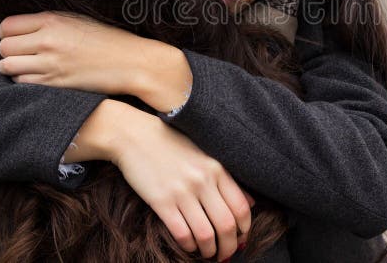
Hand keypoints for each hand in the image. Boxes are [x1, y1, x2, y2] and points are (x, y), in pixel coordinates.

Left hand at [0, 12, 192, 111]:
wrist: (132, 62)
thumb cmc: (107, 40)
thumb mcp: (78, 20)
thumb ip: (48, 23)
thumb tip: (19, 30)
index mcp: (52, 20)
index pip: (6, 26)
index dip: (8, 34)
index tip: (18, 40)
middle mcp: (48, 41)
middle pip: (4, 47)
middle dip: (9, 52)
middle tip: (22, 55)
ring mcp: (50, 64)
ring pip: (8, 67)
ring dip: (14, 68)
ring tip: (27, 68)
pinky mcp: (55, 84)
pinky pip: (22, 83)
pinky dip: (25, 82)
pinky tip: (39, 78)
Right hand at [95, 102, 253, 260]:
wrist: (134, 136)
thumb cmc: (171, 144)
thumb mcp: (205, 155)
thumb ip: (227, 178)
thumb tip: (251, 203)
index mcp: (217, 168)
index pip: (241, 207)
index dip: (245, 229)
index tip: (241, 238)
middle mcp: (203, 180)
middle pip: (227, 225)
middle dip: (229, 246)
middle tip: (226, 254)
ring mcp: (182, 191)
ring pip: (206, 234)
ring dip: (210, 251)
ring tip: (208, 254)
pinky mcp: (161, 201)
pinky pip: (182, 233)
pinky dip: (189, 246)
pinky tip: (189, 246)